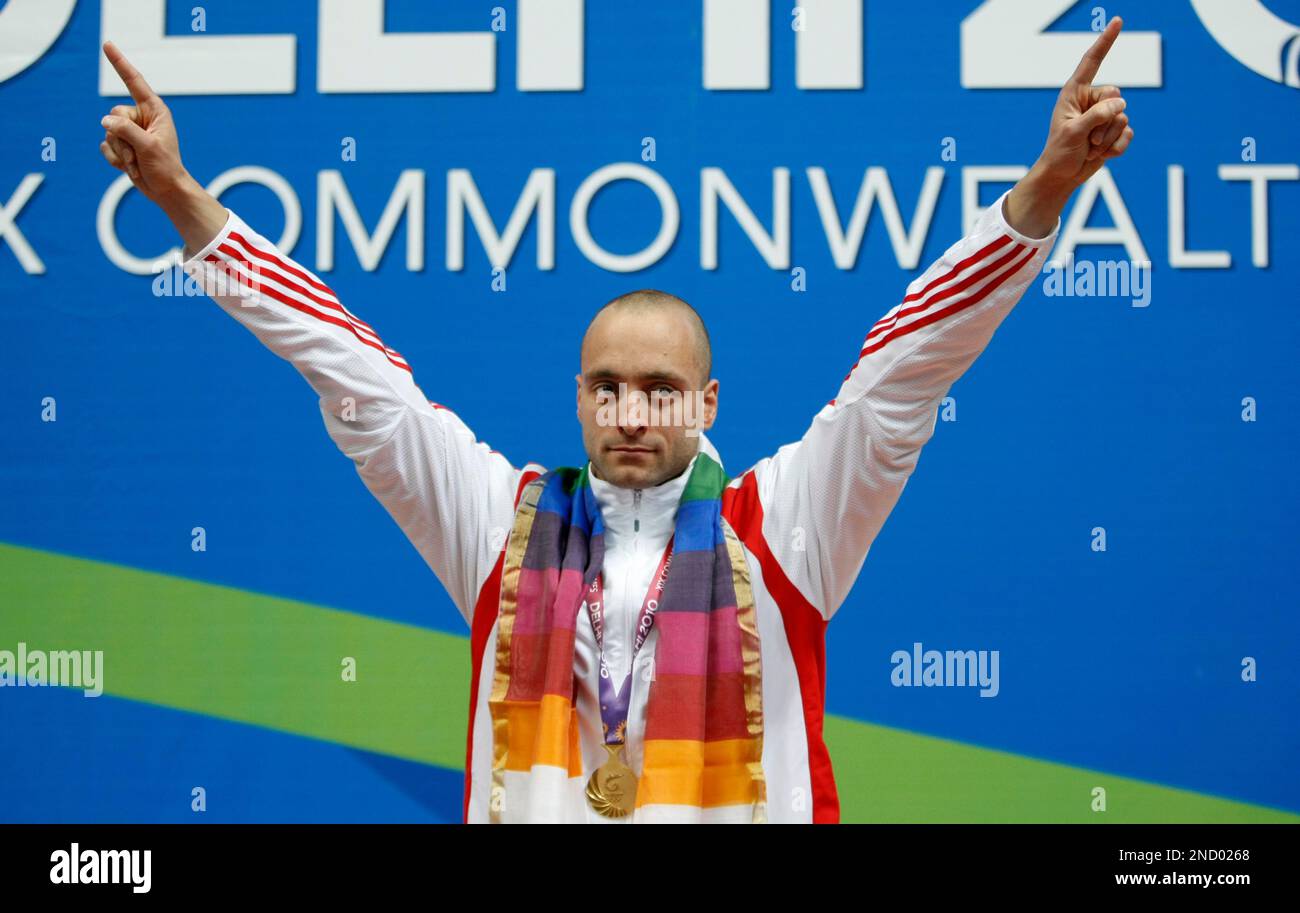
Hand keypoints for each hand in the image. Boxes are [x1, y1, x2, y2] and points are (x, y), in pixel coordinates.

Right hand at [98, 41, 193, 204]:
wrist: (166, 191)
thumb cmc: (165, 168)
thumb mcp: (148, 147)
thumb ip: (126, 130)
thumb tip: (105, 121)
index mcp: (154, 110)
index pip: (133, 81)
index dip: (119, 63)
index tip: (107, 45)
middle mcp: (141, 117)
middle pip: (114, 114)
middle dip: (123, 137)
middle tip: (140, 153)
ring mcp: (131, 131)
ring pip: (108, 132)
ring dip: (121, 151)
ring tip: (138, 162)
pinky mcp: (122, 145)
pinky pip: (105, 146)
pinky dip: (115, 159)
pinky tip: (129, 167)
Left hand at [1005, 16, 1135, 237]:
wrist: (1063, 176)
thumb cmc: (1060, 152)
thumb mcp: (1073, 132)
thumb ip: (1096, 115)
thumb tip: (1121, 104)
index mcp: (1075, 93)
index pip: (1092, 62)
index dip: (1106, 41)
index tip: (1117, 21)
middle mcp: (1091, 100)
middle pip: (1116, 95)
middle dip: (1104, 120)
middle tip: (1087, 138)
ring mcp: (1105, 115)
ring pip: (1123, 117)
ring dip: (1107, 138)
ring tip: (1090, 147)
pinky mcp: (1115, 131)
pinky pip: (1128, 133)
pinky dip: (1116, 147)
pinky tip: (1102, 154)